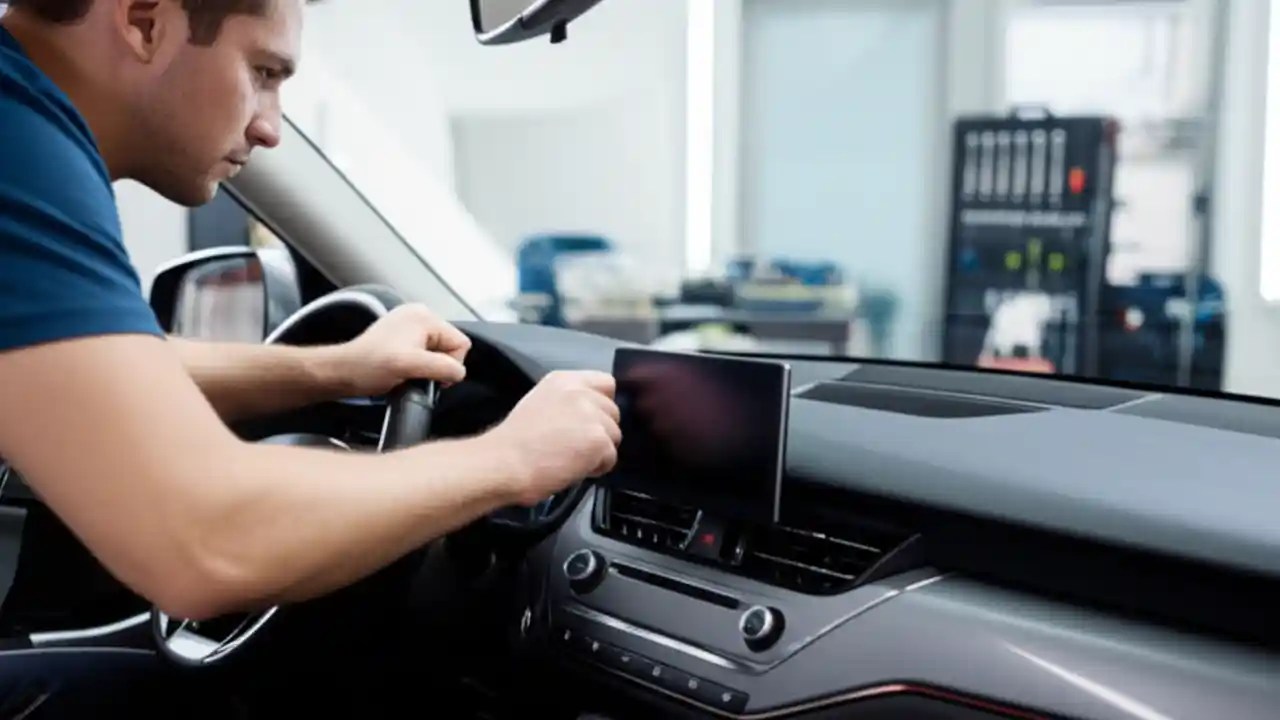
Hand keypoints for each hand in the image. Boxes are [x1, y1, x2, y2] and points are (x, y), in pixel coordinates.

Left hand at [325, 304, 471, 397]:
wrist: (342, 371)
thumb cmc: (370, 366)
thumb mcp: (412, 366)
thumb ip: (443, 367)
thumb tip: (458, 373)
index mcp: (424, 316)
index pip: (460, 343)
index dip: (450, 364)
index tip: (430, 376)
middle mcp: (419, 315)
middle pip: (450, 346)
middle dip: (438, 365)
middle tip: (416, 374)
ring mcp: (409, 324)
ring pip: (437, 352)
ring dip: (427, 366)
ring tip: (407, 372)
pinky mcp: (401, 335)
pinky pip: (425, 352)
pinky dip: (418, 364)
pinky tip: (403, 369)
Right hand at [486, 370, 620, 506]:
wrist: (504, 462)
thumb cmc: (514, 443)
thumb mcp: (540, 403)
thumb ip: (567, 402)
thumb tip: (587, 417)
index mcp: (564, 380)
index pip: (606, 383)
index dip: (601, 404)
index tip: (587, 420)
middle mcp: (580, 392)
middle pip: (613, 412)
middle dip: (599, 430)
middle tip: (573, 445)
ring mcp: (592, 414)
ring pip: (614, 436)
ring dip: (598, 451)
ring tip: (570, 458)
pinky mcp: (598, 440)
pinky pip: (610, 458)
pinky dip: (596, 468)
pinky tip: (572, 467)